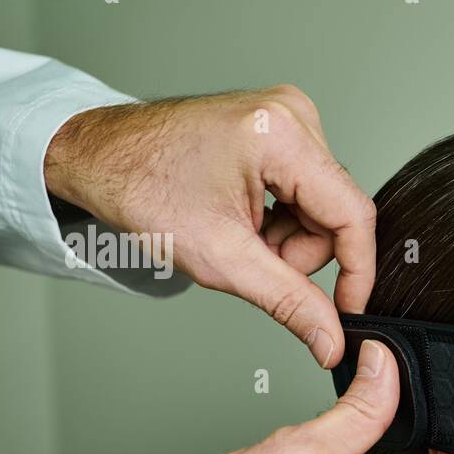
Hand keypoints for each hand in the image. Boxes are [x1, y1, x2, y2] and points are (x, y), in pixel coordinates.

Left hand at [44, 86, 373, 367]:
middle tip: (251, 258)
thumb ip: (288, 301)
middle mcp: (293, 115)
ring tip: (237, 235)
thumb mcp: (220, 257)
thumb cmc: (140, 188)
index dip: (356, 272)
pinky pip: (304, 192)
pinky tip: (241, 218)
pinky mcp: (278, 129)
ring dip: (286, 239)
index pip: (352, 214)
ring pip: (320, 209)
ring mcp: (287, 119)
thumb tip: (330, 338)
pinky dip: (278, 220)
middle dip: (299, 252)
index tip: (348, 312)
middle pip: (335, 214)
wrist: (98, 157)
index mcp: (283, 135)